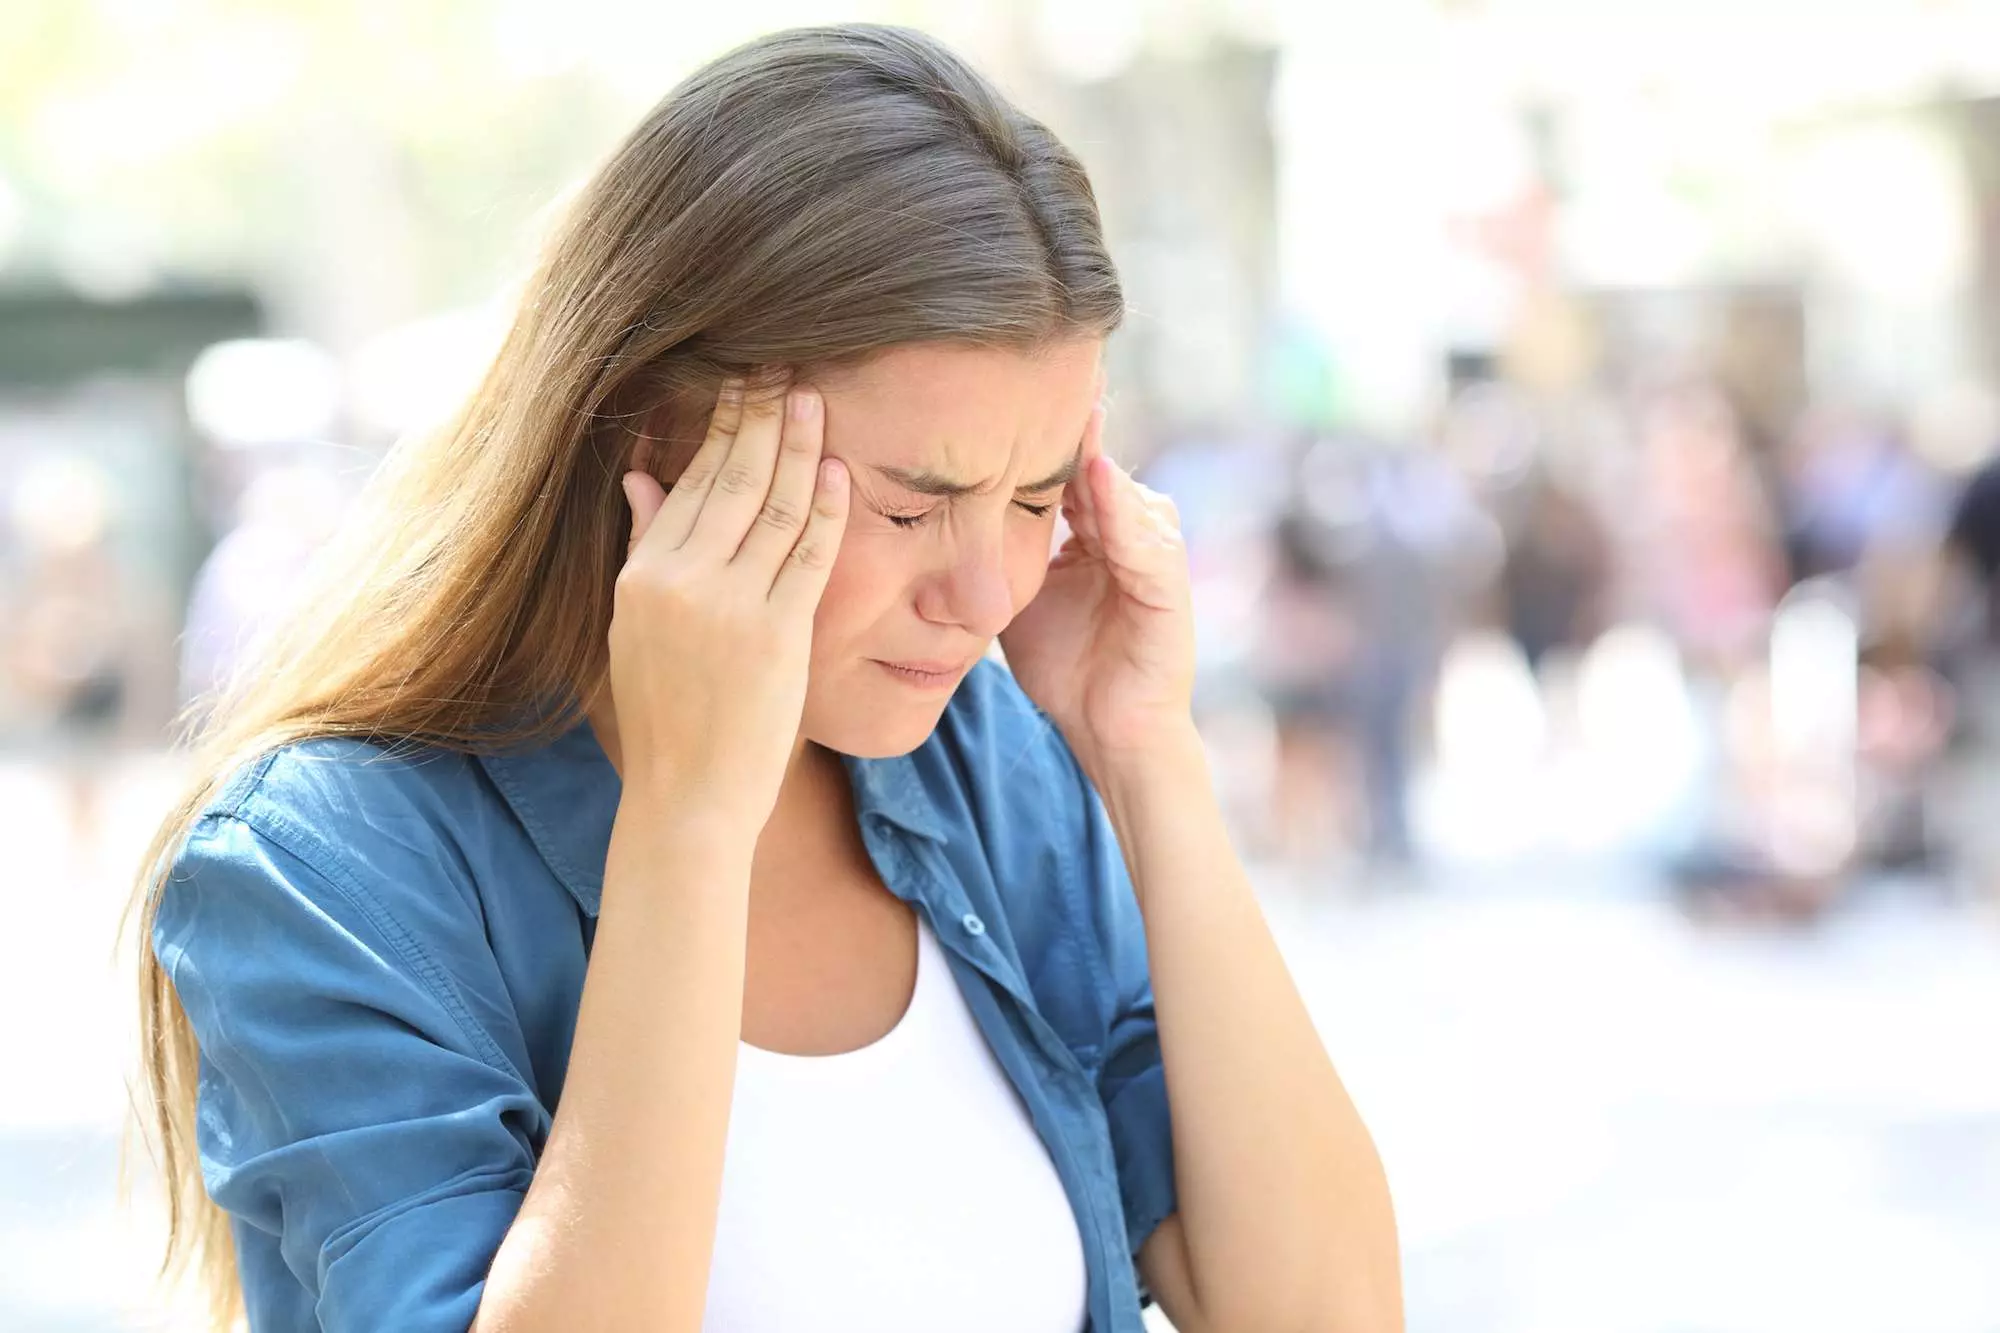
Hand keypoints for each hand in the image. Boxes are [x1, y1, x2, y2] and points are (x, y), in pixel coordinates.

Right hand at [608, 377, 848, 828]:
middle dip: (759, 417)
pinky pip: (807, 554)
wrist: (688, 794)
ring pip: (772, 507)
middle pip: (731, 480)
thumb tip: (640, 477)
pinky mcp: (778, 633)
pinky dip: (825, 507)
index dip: (719, 428)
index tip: (740, 383)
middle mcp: (681, 582)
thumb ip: (645, 548)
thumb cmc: (667, 714)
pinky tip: (835, 467)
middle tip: (782, 364)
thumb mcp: (634, 628)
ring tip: (812, 396)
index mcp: (642, 576)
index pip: (688, 483)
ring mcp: (731, 606)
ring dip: (796, 446)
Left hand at [999, 402, 1195, 777]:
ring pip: (1122, 494)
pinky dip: (1121, 511)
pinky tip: (1098, 478)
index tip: (998, 390)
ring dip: (1095, 456)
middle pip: (1097, 470)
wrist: (1109, 729)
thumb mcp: (1019, 598)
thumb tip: (936, 521)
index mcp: (1094, 534)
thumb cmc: (1065, 667)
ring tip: (1072, 409)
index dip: (1035, 436)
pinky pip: (1145, 541)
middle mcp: (1130, 534)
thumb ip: (994, 555)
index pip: (1065, 472)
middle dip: (1071, 428)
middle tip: (1041, 372)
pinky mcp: (1170, 590)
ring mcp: (1154, 558)